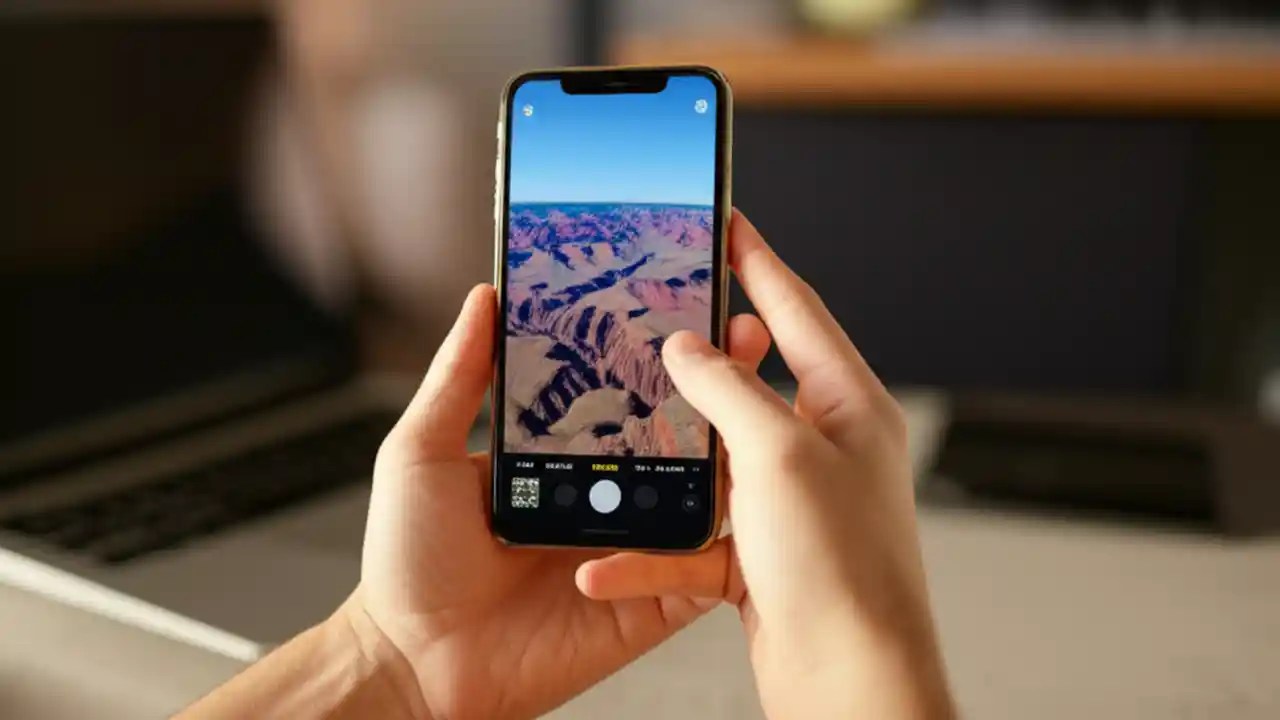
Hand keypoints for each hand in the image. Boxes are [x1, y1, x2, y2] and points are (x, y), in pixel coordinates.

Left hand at [349, 283, 771, 718]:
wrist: (413, 662)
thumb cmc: (408, 561)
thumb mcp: (421, 451)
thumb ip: (459, 376)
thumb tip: (484, 298)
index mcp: (561, 454)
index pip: (623, 391)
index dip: (658, 351)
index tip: (689, 302)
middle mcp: (603, 494)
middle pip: (677, 434)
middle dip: (719, 387)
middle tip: (744, 337)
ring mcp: (631, 548)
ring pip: (702, 495)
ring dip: (732, 454)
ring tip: (752, 407)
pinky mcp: (645, 601)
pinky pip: (692, 571)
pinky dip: (709, 544)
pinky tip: (712, 502)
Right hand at [576, 211, 954, 718]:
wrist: (848, 684)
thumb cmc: (842, 570)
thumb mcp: (779, 455)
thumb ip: (728, 390)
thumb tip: (688, 348)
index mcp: (850, 407)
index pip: (799, 310)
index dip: (757, 262)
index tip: (726, 223)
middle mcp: (825, 449)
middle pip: (753, 380)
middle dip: (700, 355)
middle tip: (656, 316)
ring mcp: (793, 504)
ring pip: (716, 456)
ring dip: (667, 453)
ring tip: (623, 424)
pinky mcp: (761, 556)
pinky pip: (695, 536)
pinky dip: (652, 546)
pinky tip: (608, 556)